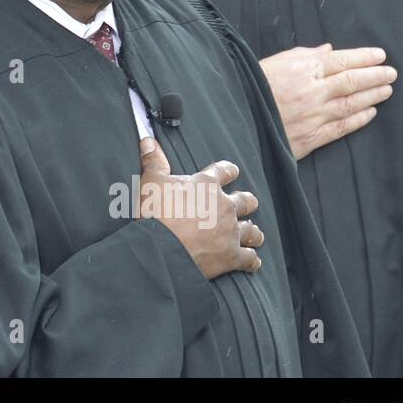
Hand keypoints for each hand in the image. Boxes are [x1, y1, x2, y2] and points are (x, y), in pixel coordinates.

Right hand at [139, 137, 262, 279]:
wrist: (162, 248)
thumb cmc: (157, 212)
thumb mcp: (151, 181)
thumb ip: (154, 160)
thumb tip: (148, 140)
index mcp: (207, 185)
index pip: (225, 171)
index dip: (229, 170)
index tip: (233, 171)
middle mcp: (224, 206)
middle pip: (246, 201)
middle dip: (247, 202)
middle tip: (247, 204)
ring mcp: (231, 232)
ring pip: (252, 231)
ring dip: (253, 232)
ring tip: (254, 234)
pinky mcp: (232, 256)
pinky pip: (249, 259)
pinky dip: (251, 261)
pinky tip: (253, 262)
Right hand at [258, 44, 394, 160]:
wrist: (237, 116)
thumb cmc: (254, 86)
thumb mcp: (275, 62)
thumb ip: (304, 55)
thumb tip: (329, 50)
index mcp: (303, 69)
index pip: (342, 60)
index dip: (364, 58)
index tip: (380, 55)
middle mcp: (312, 91)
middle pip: (352, 81)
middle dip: (375, 76)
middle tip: (391, 72)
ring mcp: (314, 115)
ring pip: (351, 104)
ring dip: (373, 96)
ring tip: (387, 90)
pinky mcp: (311, 136)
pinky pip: (341, 127)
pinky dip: (359, 120)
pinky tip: (371, 113)